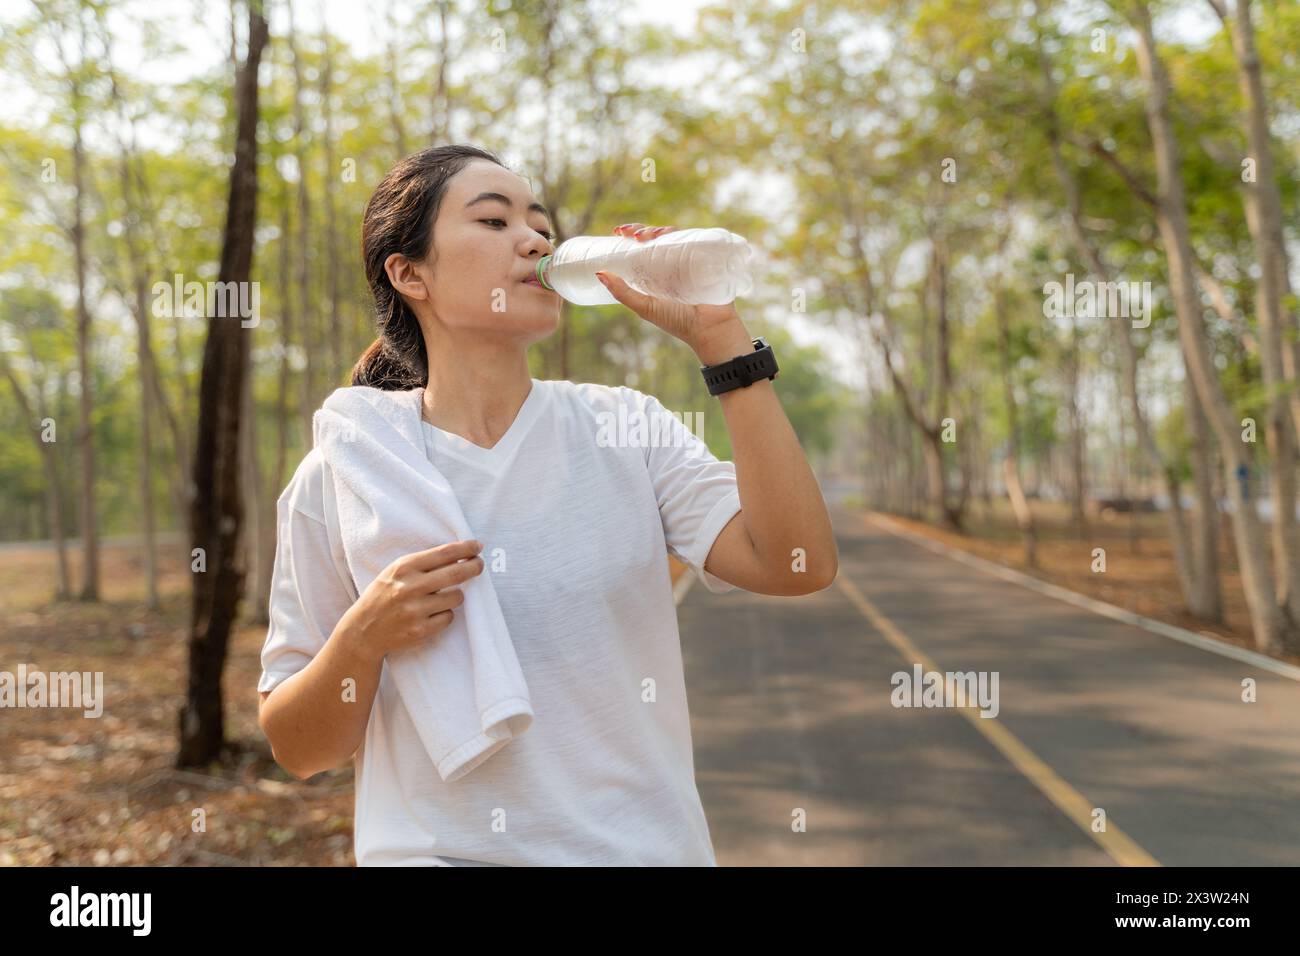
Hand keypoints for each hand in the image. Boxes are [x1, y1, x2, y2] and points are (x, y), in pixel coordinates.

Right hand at [339, 538, 484, 662]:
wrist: (363, 631)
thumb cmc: (384, 595)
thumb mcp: (395, 572)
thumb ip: (422, 563)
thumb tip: (460, 554)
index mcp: (403, 568)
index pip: (444, 553)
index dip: (466, 548)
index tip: (477, 547)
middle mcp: (409, 587)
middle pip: (456, 573)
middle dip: (474, 567)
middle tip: (479, 565)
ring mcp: (415, 610)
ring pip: (457, 597)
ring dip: (455, 595)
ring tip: (442, 597)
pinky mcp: (420, 630)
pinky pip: (449, 618)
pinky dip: (445, 615)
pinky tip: (431, 614)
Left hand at [595, 223, 743, 347]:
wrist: (709, 329)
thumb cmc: (677, 321)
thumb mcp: (644, 307)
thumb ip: (622, 293)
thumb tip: (599, 273)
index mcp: (655, 272)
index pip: (641, 247)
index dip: (630, 235)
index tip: (618, 232)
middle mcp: (671, 263)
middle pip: (655, 237)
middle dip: (642, 230)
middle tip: (631, 234)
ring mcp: (688, 259)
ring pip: (672, 236)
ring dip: (659, 230)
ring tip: (648, 236)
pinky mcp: (704, 258)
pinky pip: (694, 239)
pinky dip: (682, 232)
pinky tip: (671, 233)